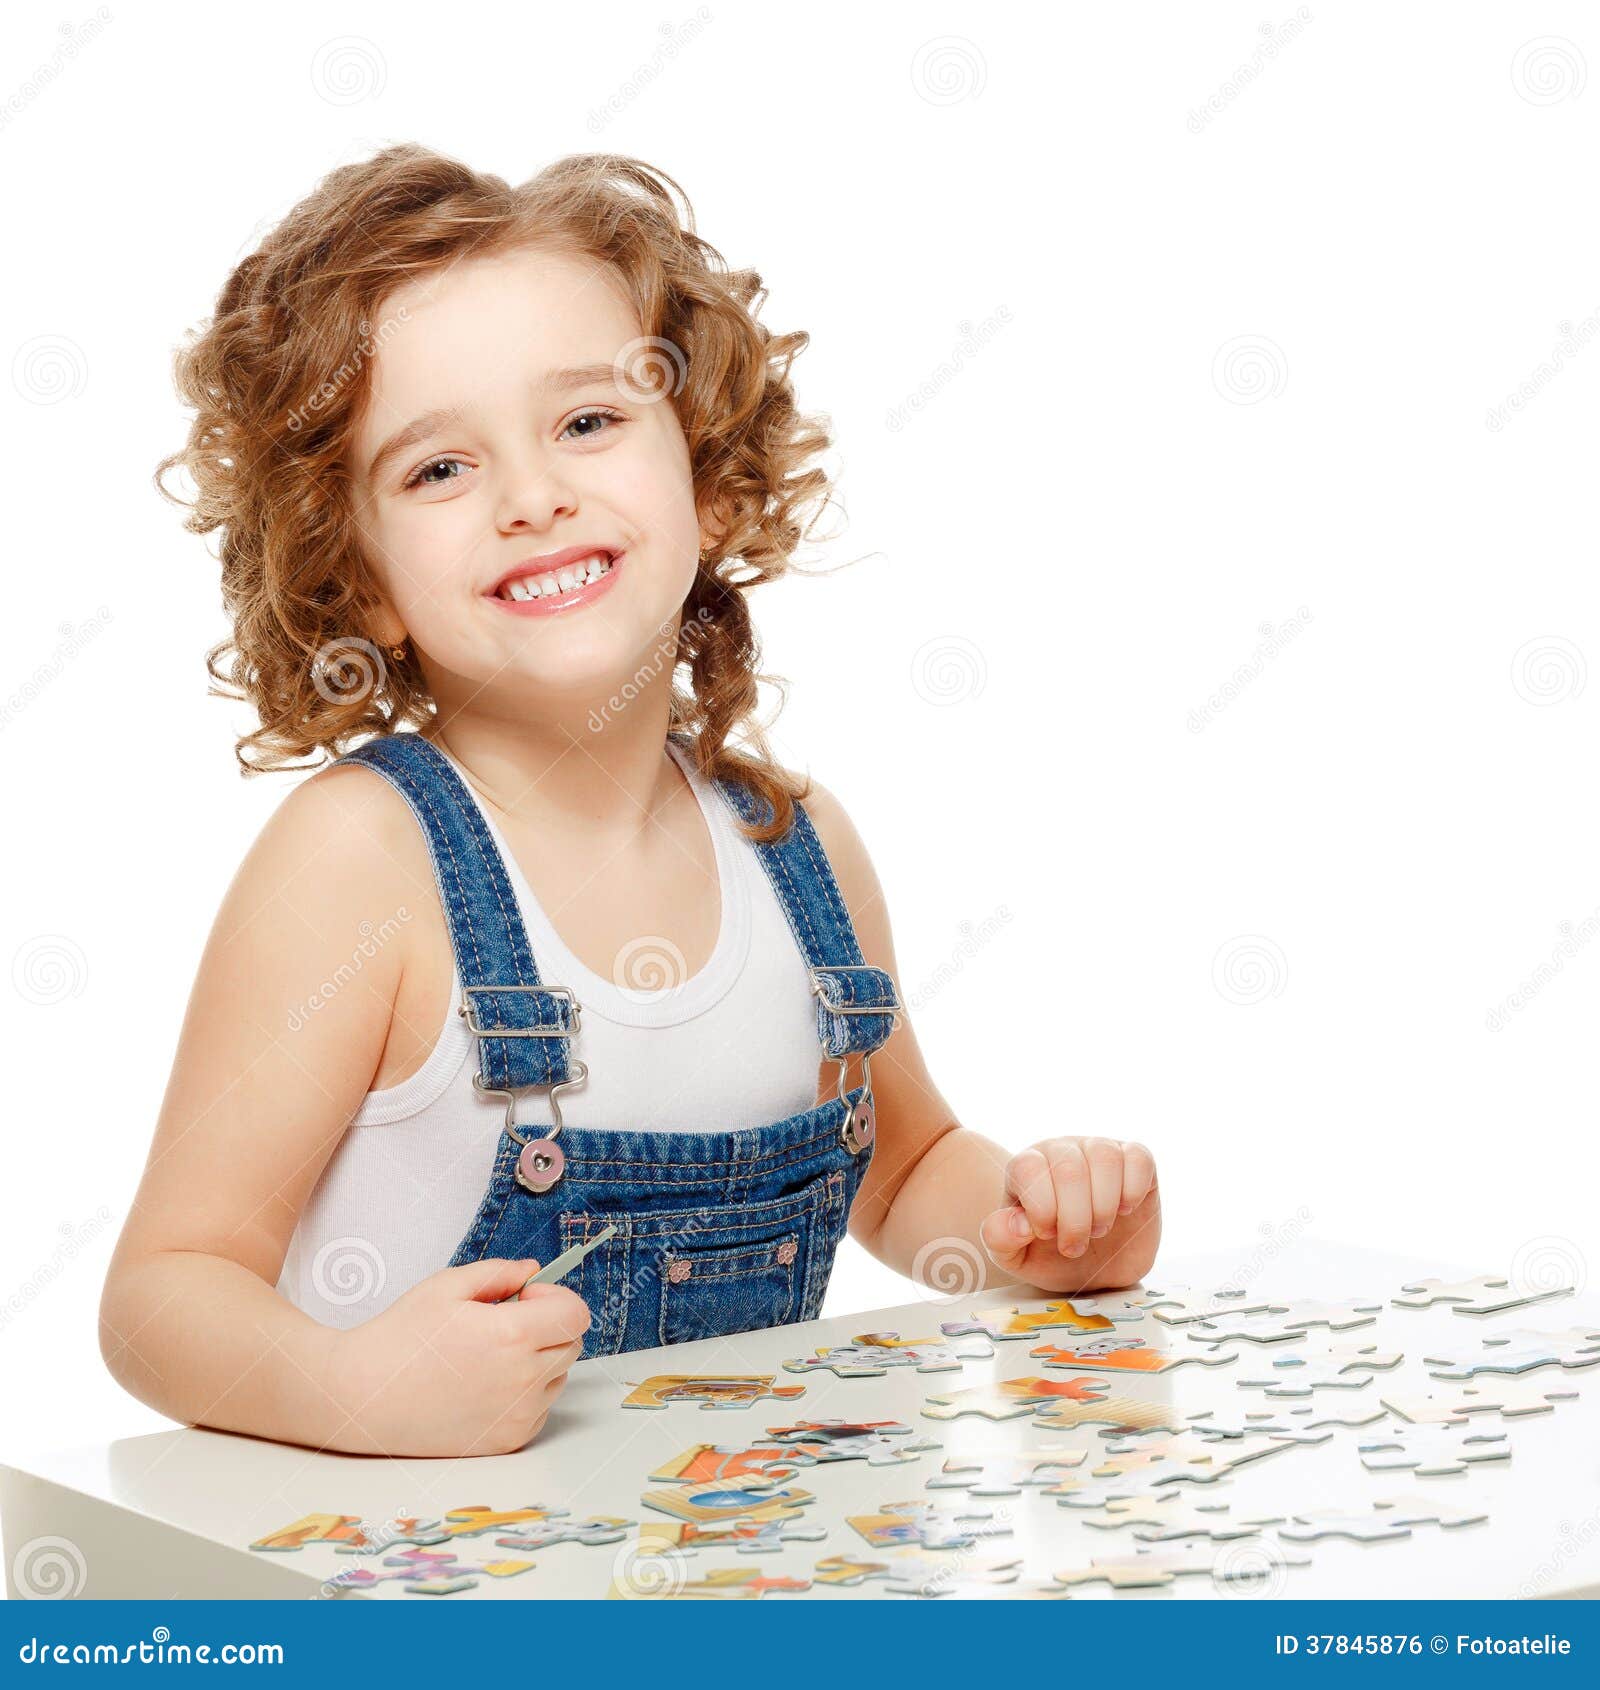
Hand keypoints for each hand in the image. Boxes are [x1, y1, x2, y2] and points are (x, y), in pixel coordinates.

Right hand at [326, 1256, 589, 1457]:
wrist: (362, 1397)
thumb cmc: (400, 1337)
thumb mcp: (447, 1286)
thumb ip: (499, 1273)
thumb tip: (534, 1272)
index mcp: (511, 1336)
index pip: (576, 1315)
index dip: (556, 1299)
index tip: (527, 1298)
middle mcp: (522, 1380)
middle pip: (571, 1345)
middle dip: (549, 1327)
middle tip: (504, 1323)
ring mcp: (516, 1416)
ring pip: (557, 1378)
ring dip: (539, 1361)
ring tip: (490, 1356)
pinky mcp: (506, 1441)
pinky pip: (538, 1409)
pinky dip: (525, 1395)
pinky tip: (484, 1385)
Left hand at [980, 1136, 1158, 1286]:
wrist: (1088, 1263)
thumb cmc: (1047, 1253)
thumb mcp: (1014, 1256)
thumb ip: (1000, 1238)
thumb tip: (1019, 1222)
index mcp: (1026, 1168)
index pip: (1028, 1168)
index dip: (1040, 1207)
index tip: (1047, 1235)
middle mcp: (1061, 1151)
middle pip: (1069, 1167)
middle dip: (1075, 1218)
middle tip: (1074, 1247)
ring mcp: (1098, 1151)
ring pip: (1104, 1156)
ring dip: (1104, 1204)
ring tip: (1099, 1229)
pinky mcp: (1134, 1161)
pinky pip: (1139, 1158)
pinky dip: (1134, 1188)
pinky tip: (1125, 1210)